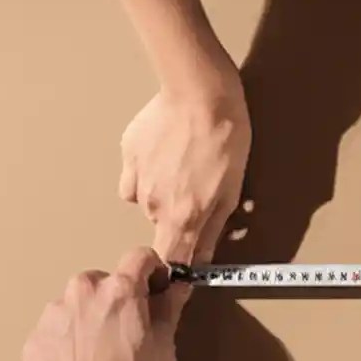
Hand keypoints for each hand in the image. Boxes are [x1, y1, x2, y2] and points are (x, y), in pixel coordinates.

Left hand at [18, 247, 187, 360]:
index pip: (140, 257)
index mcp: (120, 289)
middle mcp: (83, 290)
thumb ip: (167, 311)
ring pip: (80, 305)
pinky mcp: (35, 335)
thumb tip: (173, 288)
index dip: (152, 273)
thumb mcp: (162, 353)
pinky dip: (70, 341)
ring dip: (91, 322)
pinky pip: (59, 328)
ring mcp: (54, 311)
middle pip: (106, 283)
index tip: (155, 293)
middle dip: (118, 302)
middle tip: (127, 339)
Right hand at [120, 74, 250, 263]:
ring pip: (148, 201)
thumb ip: (212, 231)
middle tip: (197, 189)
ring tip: (183, 165)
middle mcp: (154, 206)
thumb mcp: (232, 192)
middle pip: (163, 227)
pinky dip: (145, 173)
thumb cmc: (226, 140)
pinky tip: (162, 154)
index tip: (185, 261)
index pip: (172, 263)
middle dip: (178, 217)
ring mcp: (137, 180)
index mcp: (182, 219)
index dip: (178, 267)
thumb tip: (201, 260)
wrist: (200, 93)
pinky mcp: (127, 156)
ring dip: (163, 192)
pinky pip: (133, 177)